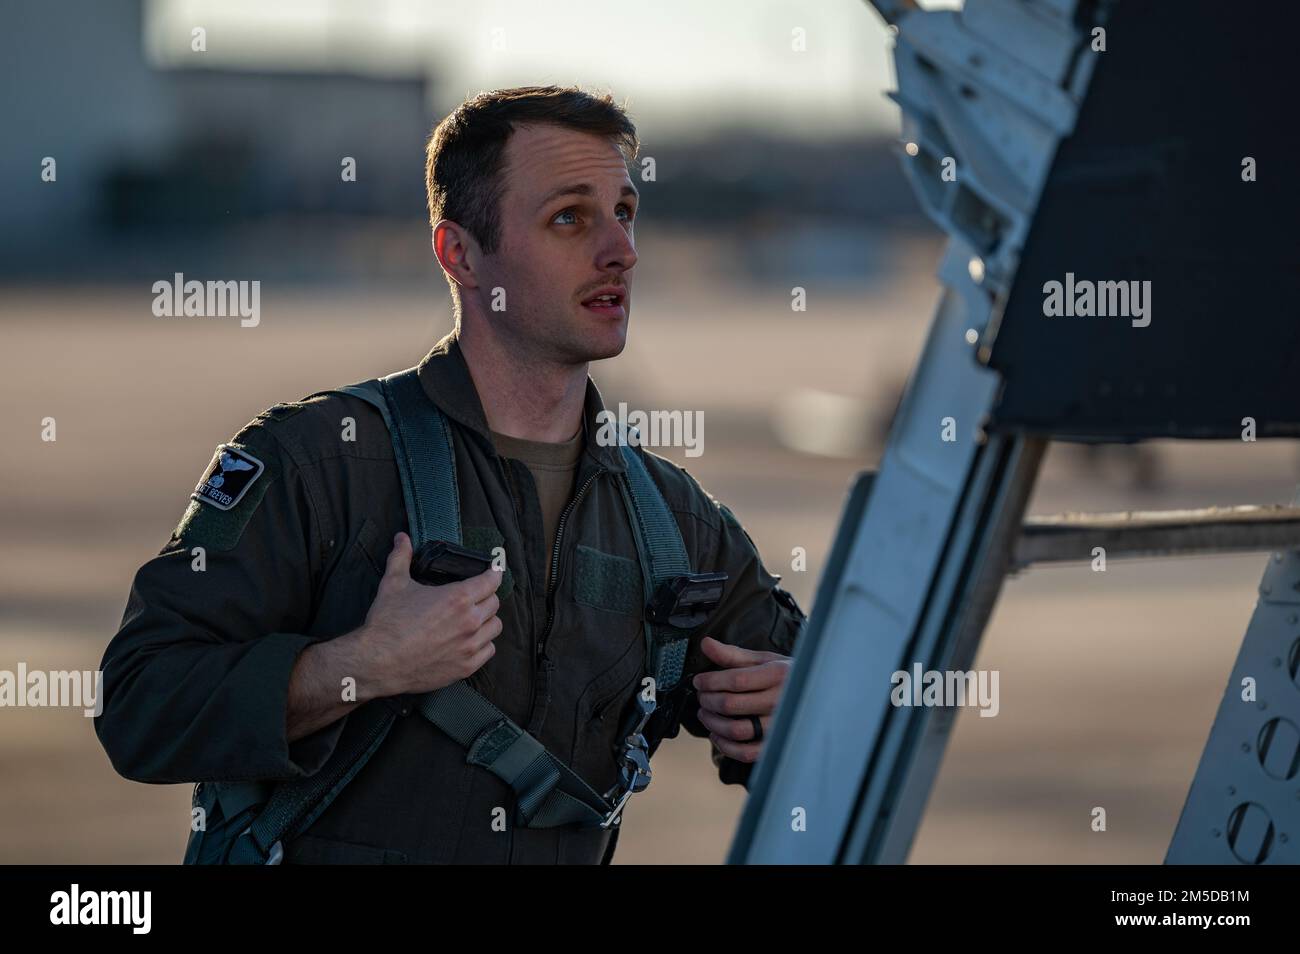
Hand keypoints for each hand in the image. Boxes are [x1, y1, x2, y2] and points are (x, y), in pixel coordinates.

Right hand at [359, 532, 502, 695]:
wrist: (378, 662)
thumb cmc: (387, 623)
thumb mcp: (394, 584)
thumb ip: (401, 558)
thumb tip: (401, 539)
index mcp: (458, 598)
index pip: (491, 581)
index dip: (494, 573)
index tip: (494, 571)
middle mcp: (469, 621)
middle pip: (495, 603)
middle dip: (487, 597)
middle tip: (475, 597)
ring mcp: (470, 646)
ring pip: (495, 628)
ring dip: (487, 621)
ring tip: (475, 619)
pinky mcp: (466, 667)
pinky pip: (489, 651)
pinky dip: (483, 644)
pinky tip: (471, 641)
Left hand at [692, 635, 791, 762]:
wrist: (815, 696)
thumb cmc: (784, 676)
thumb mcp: (763, 660)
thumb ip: (732, 654)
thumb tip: (706, 644)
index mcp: (777, 675)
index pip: (736, 680)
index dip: (711, 681)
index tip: (699, 681)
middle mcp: (779, 701)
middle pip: (731, 705)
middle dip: (708, 700)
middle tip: (701, 696)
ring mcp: (778, 726)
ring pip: (736, 730)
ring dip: (712, 722)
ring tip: (705, 713)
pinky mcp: (774, 745)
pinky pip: (745, 752)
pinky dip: (725, 746)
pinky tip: (717, 734)